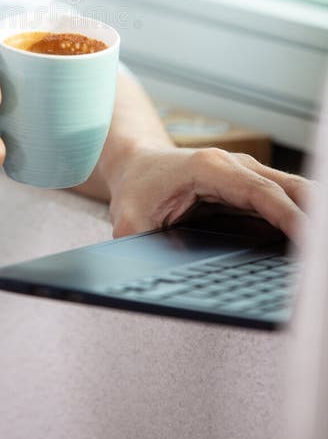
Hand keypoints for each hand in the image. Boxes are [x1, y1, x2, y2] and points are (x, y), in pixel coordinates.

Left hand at [102, 144, 311, 243]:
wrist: (136, 164)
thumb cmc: (135, 190)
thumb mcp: (129, 220)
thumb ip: (143, 244)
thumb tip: (154, 274)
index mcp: (208, 168)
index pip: (261, 192)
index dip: (290, 218)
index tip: (311, 243)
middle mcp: (234, 166)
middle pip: (291, 188)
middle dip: (313, 220)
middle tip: (318, 260)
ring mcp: (246, 174)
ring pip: (295, 193)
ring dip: (310, 220)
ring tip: (315, 259)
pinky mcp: (251, 188)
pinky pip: (285, 202)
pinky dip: (301, 221)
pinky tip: (306, 249)